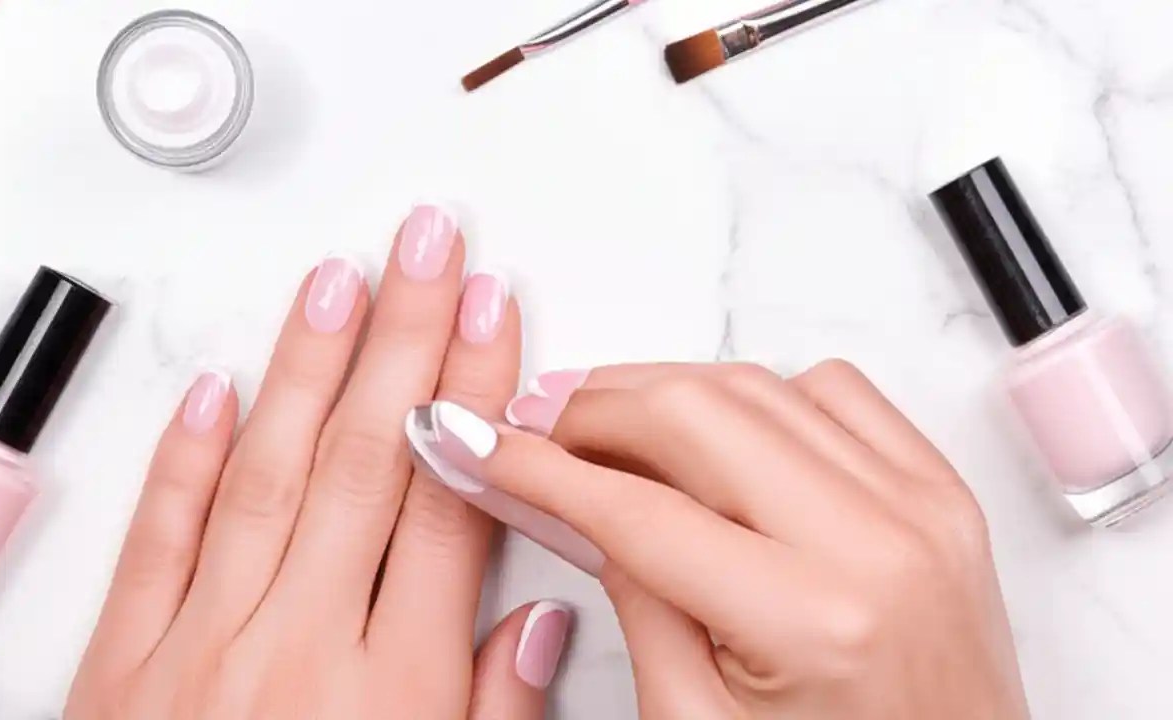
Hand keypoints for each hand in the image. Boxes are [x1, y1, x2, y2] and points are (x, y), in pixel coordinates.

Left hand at [67, 206, 572, 718]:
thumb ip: (496, 712)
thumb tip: (545, 614)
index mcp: (393, 690)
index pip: (452, 505)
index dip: (480, 397)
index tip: (499, 312)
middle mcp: (297, 651)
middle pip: (369, 461)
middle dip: (407, 337)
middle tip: (430, 246)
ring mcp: (201, 651)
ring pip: (268, 475)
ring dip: (310, 368)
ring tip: (340, 280)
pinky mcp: (122, 666)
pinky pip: (158, 542)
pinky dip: (184, 460)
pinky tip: (217, 390)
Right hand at [410, 361, 1028, 718]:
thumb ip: (630, 595)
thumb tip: (563, 498)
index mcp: (812, 620)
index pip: (635, 508)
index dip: (539, 467)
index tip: (482, 440)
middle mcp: (879, 542)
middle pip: (694, 414)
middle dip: (593, 409)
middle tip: (534, 427)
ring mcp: (920, 504)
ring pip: (756, 384)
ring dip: (663, 390)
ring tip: (603, 423)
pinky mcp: (940, 489)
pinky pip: (835, 390)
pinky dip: (760, 390)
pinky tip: (718, 426)